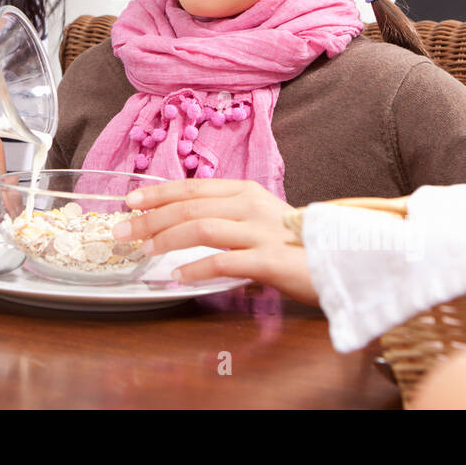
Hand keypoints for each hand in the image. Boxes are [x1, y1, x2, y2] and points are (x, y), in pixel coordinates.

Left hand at [112, 178, 318, 305]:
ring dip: (165, 239)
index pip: (191, 188)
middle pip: (189, 206)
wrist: (344, 261)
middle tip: (120, 232)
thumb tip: (179, 220)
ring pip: (201, 227)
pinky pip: (224, 261)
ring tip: (142, 252)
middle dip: (149, 219)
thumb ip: (225, 215)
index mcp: (245, 192)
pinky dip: (197, 268)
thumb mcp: (258, 219)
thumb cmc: (295, 243)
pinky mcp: (270, 260)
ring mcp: (261, 232)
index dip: (157, 194)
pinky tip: (178, 276)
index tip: (129, 202)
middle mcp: (251, 206)